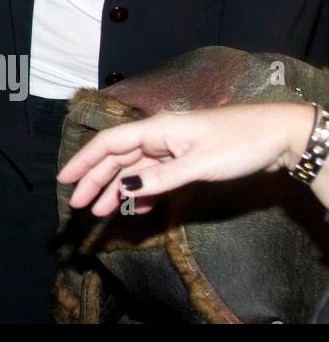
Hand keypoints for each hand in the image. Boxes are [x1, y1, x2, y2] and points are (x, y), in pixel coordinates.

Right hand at [57, 102, 321, 217]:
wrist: (277, 136)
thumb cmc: (238, 143)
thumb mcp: (198, 164)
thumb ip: (160, 178)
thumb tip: (125, 189)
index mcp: (155, 130)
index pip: (109, 144)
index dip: (84, 161)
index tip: (65, 180)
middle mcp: (157, 137)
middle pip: (117, 158)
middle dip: (95, 180)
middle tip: (77, 203)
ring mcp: (170, 149)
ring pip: (133, 169)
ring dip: (115, 189)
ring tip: (98, 211)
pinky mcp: (184, 160)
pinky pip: (154, 176)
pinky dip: (141, 191)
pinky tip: (134, 207)